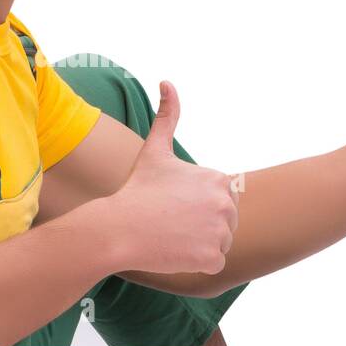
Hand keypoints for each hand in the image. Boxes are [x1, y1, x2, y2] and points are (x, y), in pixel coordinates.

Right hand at [109, 80, 238, 275]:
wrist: (119, 227)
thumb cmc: (137, 188)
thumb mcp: (155, 150)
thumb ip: (167, 116)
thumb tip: (167, 82)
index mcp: (219, 180)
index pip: (219, 201)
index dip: (195, 206)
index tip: (173, 204)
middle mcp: (226, 204)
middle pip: (223, 223)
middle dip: (200, 226)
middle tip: (170, 222)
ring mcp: (220, 232)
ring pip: (218, 243)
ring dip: (198, 244)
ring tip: (171, 236)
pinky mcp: (211, 258)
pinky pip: (212, 263)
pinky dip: (195, 261)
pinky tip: (174, 250)